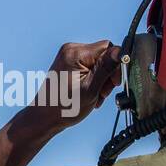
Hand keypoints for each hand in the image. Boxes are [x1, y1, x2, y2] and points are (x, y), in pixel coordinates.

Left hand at [0, 40, 121, 165]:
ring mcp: (69, 56)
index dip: (115, 66)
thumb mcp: (91, 88)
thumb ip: (106, 68)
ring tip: (95, 96)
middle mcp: (71, 49)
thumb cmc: (64, 107)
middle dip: (107, 75)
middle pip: (103, 55)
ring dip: (101, 80)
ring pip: (98, 62)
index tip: (114, 83)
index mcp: (76, 53)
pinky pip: (90, 66)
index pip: (108, 48)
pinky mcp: (69, 63)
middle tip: (103, 93)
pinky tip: (90, 93)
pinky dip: (94, 80)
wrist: (45, 117)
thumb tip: (121, 51)